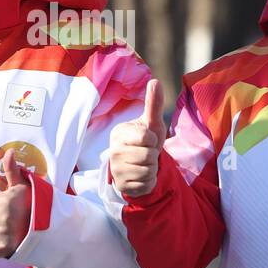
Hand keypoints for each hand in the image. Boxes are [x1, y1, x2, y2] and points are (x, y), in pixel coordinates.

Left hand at [0, 151, 32, 257]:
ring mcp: (4, 236)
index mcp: (6, 201)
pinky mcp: (5, 251)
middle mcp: (3, 218)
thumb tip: (9, 151)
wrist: (51, 228)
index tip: (3, 204)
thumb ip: (12, 170)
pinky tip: (4, 241)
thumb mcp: (23, 186)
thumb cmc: (33, 205)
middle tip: (3, 218)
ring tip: (3, 229)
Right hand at [108, 78, 165, 199]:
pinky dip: (149, 182)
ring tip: (144, 164)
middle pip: (148, 156)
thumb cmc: (145, 140)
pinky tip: (141, 176)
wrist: (137, 165)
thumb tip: (155, 81)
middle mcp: (113, 151)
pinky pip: (146, 185)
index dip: (153, 140)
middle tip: (146, 153)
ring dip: (152, 169)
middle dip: (153, 156)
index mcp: (119, 133)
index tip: (147, 140)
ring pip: (148, 171)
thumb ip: (153, 103)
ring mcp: (116, 170)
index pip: (146, 137)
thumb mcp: (151, 123)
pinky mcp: (121, 186)